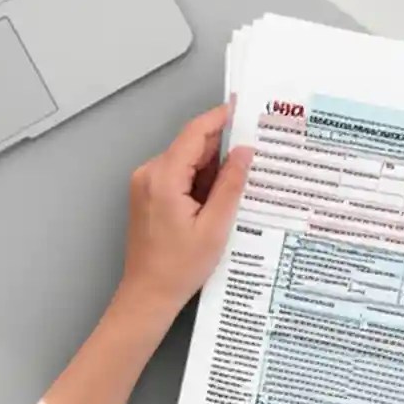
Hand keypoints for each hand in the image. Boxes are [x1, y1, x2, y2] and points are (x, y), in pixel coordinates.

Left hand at [117, 105, 253, 314]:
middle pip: (191, 145)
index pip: (195, 133)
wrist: (147, 295)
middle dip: (223, 146)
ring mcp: (146, 183)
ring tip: (244, 177)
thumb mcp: (215, 227)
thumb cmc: (179, 267)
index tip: (245, 108)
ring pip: (186, 160)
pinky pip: (178, 174)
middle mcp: (150, 174)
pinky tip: (221, 194)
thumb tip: (245, 152)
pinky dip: (200, 179)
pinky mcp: (148, 194)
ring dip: (213, 166)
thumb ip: (230, 185)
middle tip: (257, 148)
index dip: (221, 117)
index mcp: (164, 178)